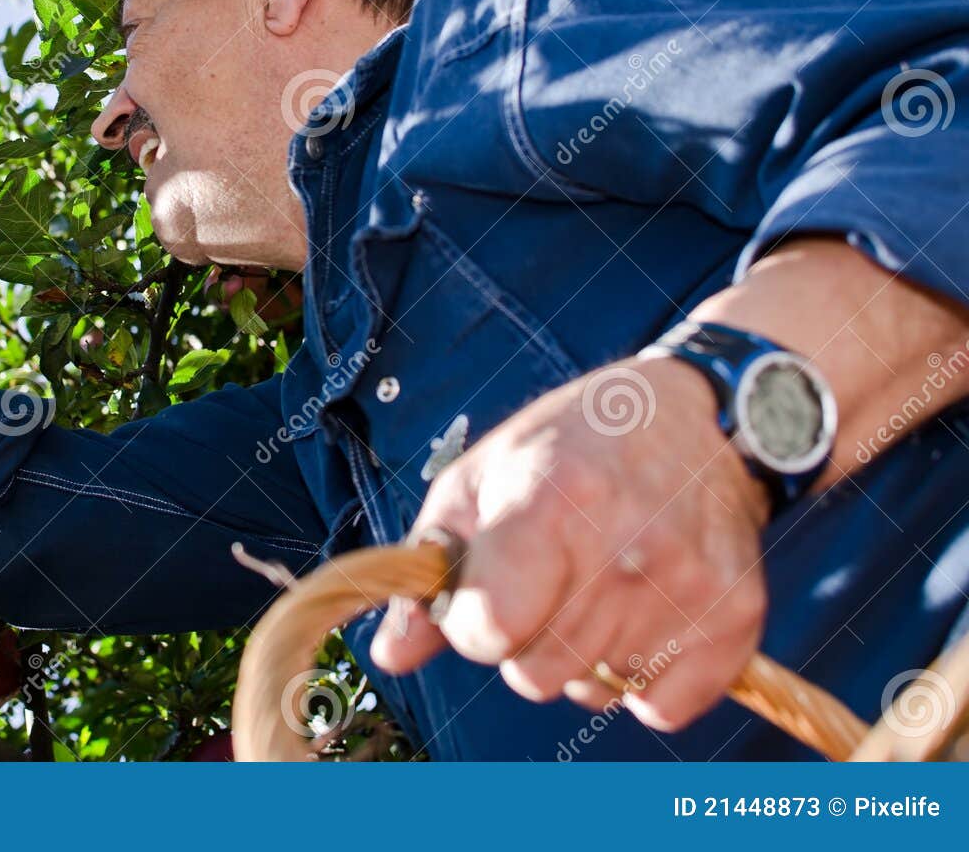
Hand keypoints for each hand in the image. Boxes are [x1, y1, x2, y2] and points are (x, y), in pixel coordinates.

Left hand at [370, 356, 771, 731]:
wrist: (696, 417)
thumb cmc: (569, 447)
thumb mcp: (480, 482)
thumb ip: (430, 570)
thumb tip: (389, 655)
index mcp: (548, 503)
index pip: (490, 628)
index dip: (472, 625)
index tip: (482, 598)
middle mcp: (624, 547)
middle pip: (534, 673)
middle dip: (524, 640)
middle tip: (547, 580)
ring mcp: (687, 586)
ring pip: (593, 693)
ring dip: (583, 657)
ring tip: (597, 585)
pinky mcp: (736, 618)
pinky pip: (660, 709)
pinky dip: (643, 680)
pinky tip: (642, 616)